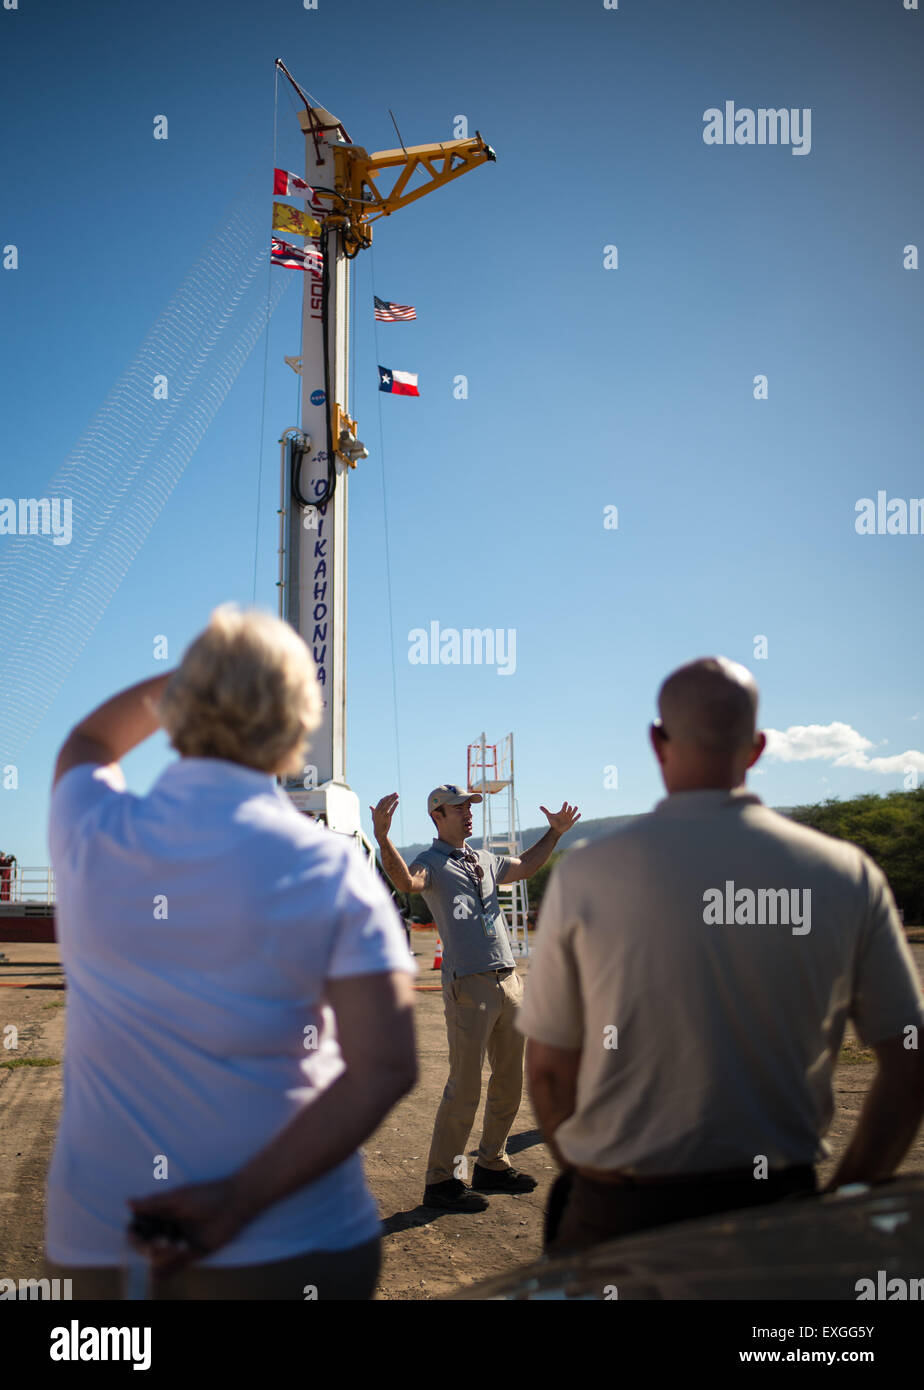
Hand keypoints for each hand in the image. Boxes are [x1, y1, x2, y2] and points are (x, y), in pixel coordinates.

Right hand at [126, 1176, 247, 1278]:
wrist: (234, 1204)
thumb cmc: (206, 1196)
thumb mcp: (178, 1198)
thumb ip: (154, 1203)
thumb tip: (128, 1202)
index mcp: (164, 1214)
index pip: (141, 1229)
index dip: (135, 1235)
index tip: (135, 1236)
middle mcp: (170, 1230)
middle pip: (148, 1247)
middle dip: (147, 1249)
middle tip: (155, 1246)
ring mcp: (181, 1243)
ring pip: (161, 1259)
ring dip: (161, 1258)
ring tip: (174, 1249)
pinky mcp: (193, 1253)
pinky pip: (176, 1267)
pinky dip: (166, 1272)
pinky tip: (158, 1275)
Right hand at [370, 793, 398, 842]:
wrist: (379, 832)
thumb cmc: (377, 824)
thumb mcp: (374, 817)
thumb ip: (373, 811)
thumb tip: (370, 806)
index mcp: (376, 810)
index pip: (381, 801)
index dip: (386, 797)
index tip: (390, 795)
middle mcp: (379, 811)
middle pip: (386, 801)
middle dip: (391, 796)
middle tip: (396, 793)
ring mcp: (383, 814)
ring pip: (389, 804)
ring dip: (393, 799)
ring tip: (398, 795)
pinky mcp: (387, 817)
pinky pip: (392, 810)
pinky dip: (394, 805)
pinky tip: (397, 802)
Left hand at [540, 802, 580, 836]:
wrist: (556, 829)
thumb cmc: (553, 822)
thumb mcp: (549, 816)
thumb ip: (545, 811)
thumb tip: (539, 806)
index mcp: (562, 812)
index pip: (564, 807)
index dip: (565, 805)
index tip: (565, 803)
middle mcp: (566, 814)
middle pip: (569, 810)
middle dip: (569, 808)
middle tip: (570, 807)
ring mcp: (569, 818)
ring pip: (572, 813)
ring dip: (574, 810)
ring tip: (576, 807)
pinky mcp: (571, 822)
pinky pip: (575, 819)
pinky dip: (577, 817)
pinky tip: (579, 814)